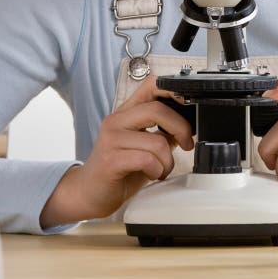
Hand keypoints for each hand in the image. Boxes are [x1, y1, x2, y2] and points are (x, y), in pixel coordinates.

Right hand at [39, 76, 193, 227]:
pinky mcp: (110, 159)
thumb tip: (188, 125)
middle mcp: (116, 120)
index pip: (151, 85)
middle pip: (157, 109)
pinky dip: (157, 170)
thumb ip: (162, 132)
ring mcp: (111, 138)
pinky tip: (153, 174)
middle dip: (181, 128)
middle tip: (187, 144)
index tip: (189, 105)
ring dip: (168, 160)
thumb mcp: (143, 146)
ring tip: (162, 169)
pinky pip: (147, 159)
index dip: (173, 90)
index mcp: (126, 112)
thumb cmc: (119, 169)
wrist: (88, 193)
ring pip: (156, 141)